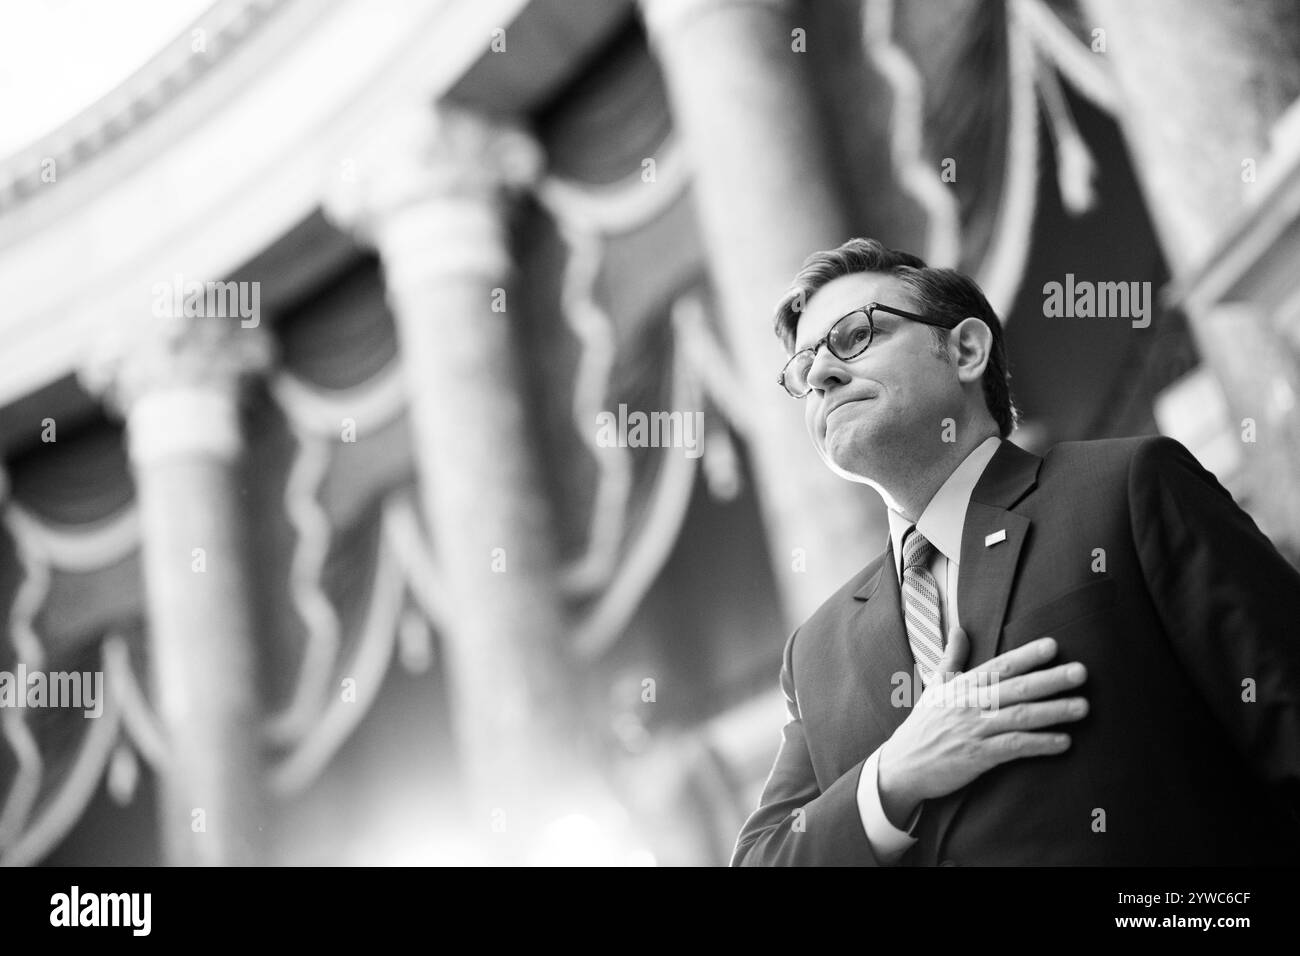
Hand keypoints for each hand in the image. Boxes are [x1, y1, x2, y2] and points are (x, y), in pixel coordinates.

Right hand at [877, 629, 1087, 828]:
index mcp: (963, 686)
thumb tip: (959, 629)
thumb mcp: (935, 687)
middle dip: (1050, 680)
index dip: (1027, 655)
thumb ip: (952, 658)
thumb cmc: (922, 725)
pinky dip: (1039, 744)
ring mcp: (974, 730)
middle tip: (1081, 672)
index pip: (1000, 666)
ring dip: (1053, 712)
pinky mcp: (977, 756)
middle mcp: (970, 704)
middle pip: (1016, 688)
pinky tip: (1063, 742)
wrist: (902, 766)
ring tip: (1082, 707)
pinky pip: (1014, 747)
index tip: (1052, 646)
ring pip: (1019, 717)